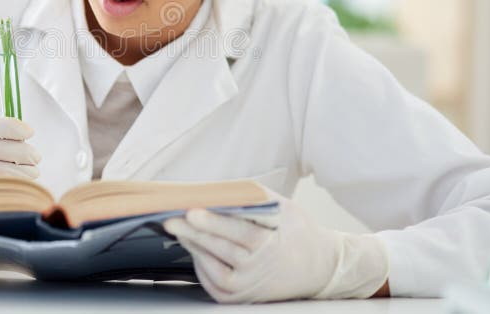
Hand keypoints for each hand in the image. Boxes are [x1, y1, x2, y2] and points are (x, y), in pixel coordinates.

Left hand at [162, 188, 388, 303]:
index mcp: (270, 246)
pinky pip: (211, 281)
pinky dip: (199, 262)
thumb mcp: (282, 207)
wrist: (318, 268)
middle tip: (170, 219)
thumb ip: (251, 198)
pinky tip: (192, 245)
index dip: (213, 222)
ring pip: (210, 267)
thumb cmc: (296, 231)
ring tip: (178, 228)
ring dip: (192, 246)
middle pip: (219, 249)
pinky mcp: (238, 298)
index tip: (192, 210)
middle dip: (192, 232)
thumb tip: (216, 191)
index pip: (237, 233)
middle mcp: (257, 272)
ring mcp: (246, 289)